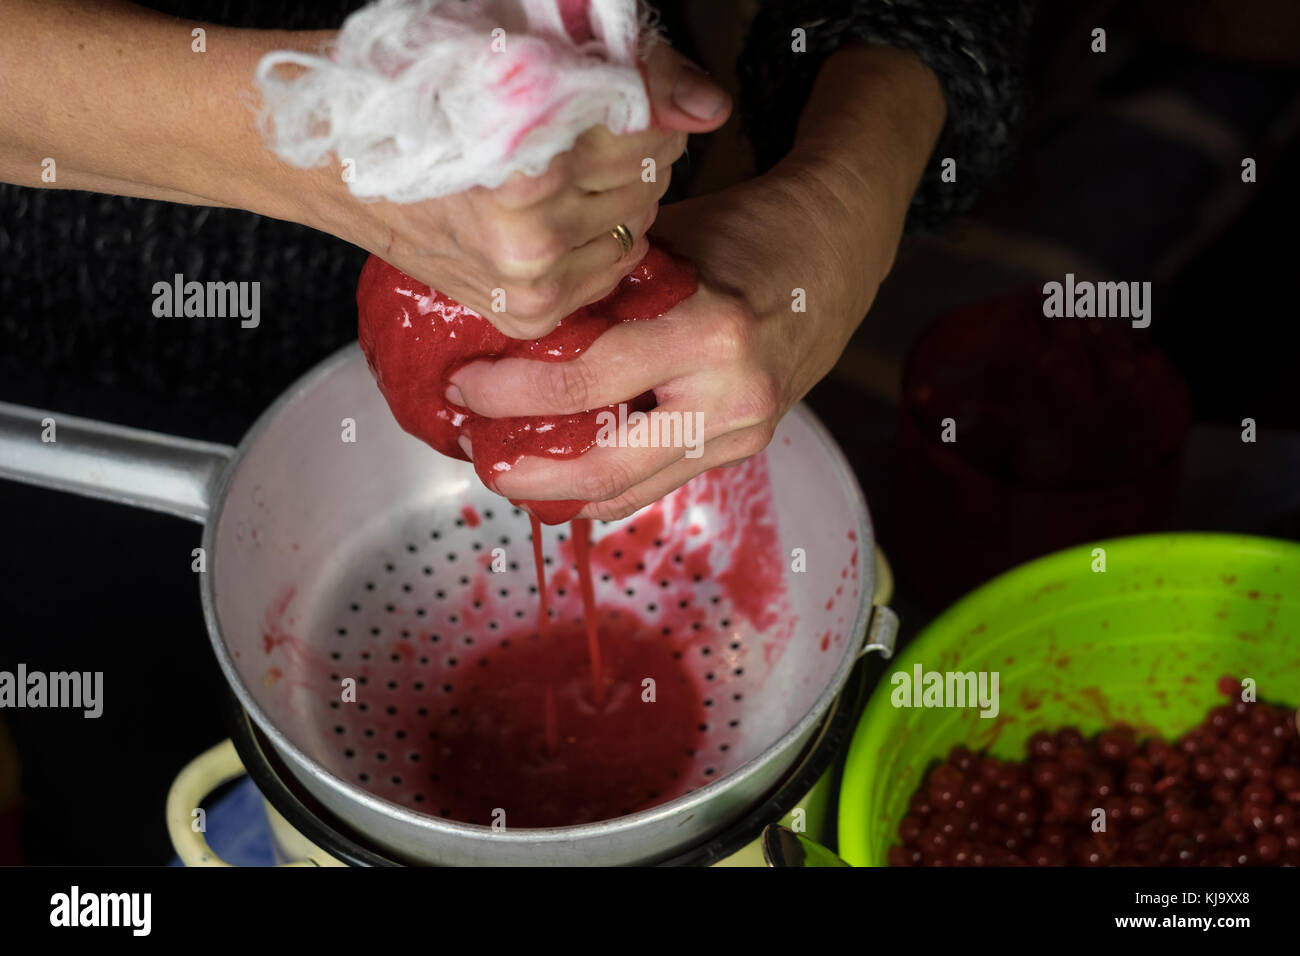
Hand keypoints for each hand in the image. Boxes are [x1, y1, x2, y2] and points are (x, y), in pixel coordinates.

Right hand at [308, 44, 730, 337]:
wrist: (327, 158)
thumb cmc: (407, 89)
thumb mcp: (510, 47)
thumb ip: (628, 68)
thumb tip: (712, 106)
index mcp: (526, 157)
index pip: (647, 125)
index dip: (638, 97)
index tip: (604, 88)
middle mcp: (532, 233)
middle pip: (647, 178)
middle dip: (631, 144)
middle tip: (577, 128)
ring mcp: (529, 282)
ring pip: (636, 225)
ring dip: (617, 193)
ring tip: (560, 171)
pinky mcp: (526, 314)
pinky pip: (611, 269)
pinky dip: (599, 238)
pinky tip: (558, 214)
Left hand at [445, 45, 944, 516]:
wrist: (837, 248)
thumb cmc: (745, 228)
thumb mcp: (665, 241)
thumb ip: (599, 290)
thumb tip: (506, 323)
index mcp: (711, 332)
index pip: (586, 382)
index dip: (510, 392)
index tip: (462, 387)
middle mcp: (732, 398)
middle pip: (606, 466)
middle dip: (528, 470)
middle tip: (474, 454)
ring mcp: (742, 433)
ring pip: (632, 491)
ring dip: (560, 489)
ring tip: (506, 470)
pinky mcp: (742, 447)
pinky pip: (659, 481)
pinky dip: (605, 485)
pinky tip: (562, 476)